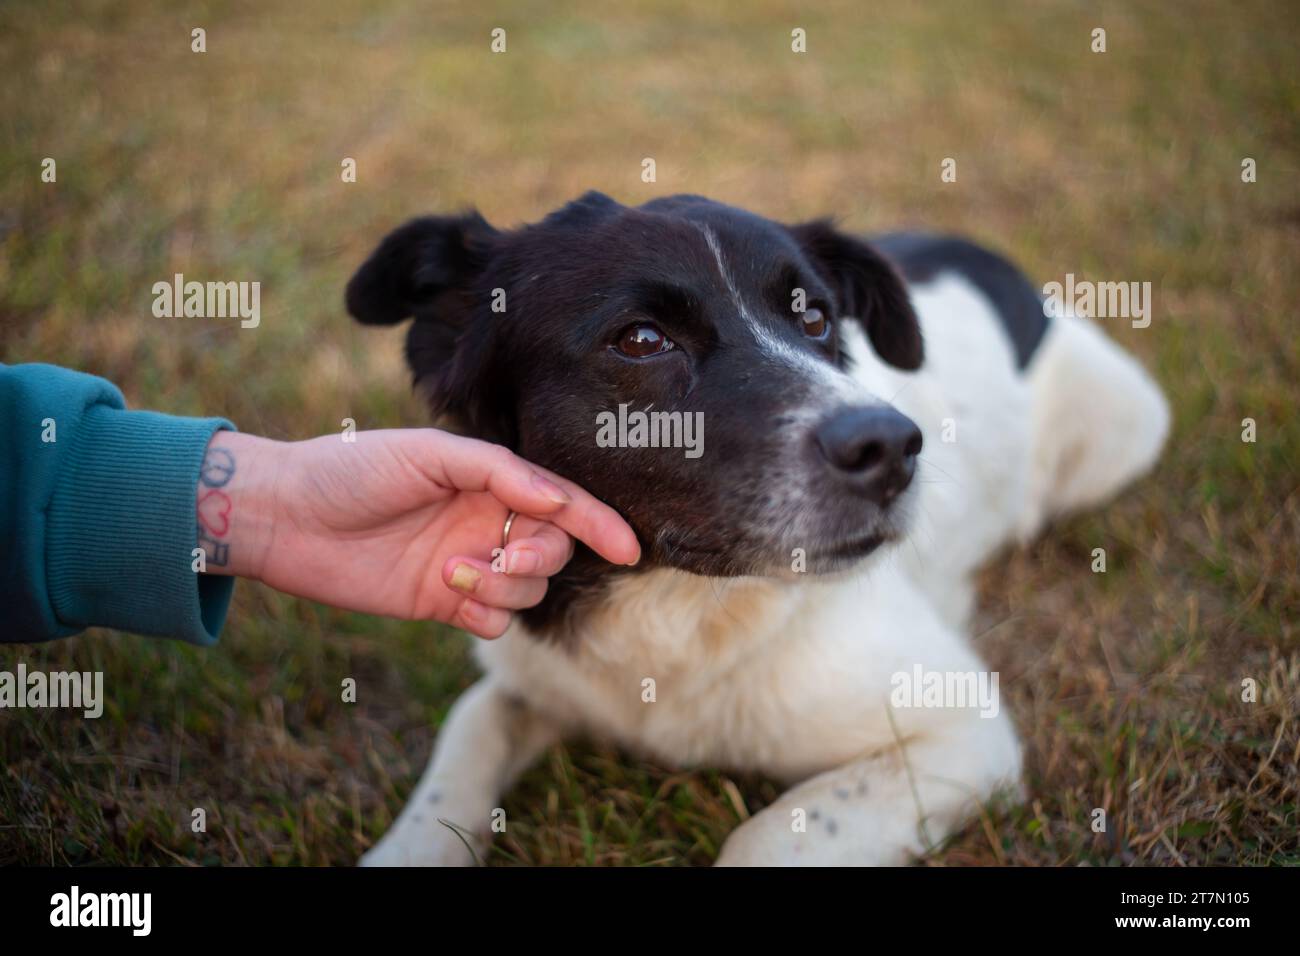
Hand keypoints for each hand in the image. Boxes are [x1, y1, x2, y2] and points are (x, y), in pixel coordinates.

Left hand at [196, 429, 639, 636]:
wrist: (286, 517)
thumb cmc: (352, 469)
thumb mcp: (429, 451)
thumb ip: (500, 471)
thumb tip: (559, 498)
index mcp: (490, 480)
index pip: (561, 503)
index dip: (598, 523)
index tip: (628, 548)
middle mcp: (486, 521)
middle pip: (553, 550)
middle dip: (541, 558)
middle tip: (502, 557)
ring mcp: (468, 564)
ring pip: (528, 589)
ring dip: (505, 587)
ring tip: (454, 573)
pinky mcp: (443, 604)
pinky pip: (494, 621)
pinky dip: (486, 614)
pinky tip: (450, 596)